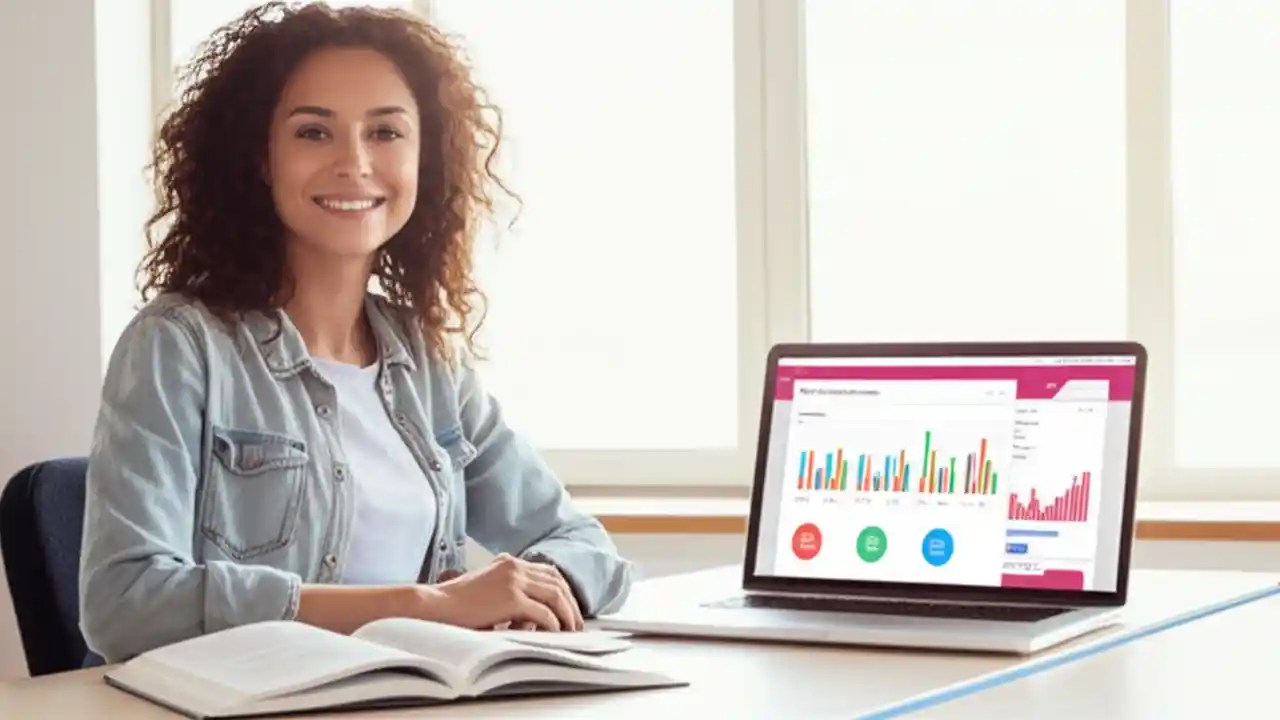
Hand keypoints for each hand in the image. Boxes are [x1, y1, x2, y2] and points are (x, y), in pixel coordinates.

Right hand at [426, 553, 583, 631]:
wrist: (436, 605)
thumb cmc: (457, 603)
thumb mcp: (487, 588)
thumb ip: (511, 593)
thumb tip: (535, 615)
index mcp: (510, 562)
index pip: (549, 572)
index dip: (564, 591)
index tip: (570, 608)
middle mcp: (515, 566)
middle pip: (557, 582)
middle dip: (571, 604)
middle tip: (576, 624)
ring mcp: (514, 581)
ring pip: (555, 596)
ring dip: (567, 615)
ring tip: (570, 631)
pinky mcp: (511, 598)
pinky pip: (543, 612)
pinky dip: (552, 624)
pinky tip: (553, 634)